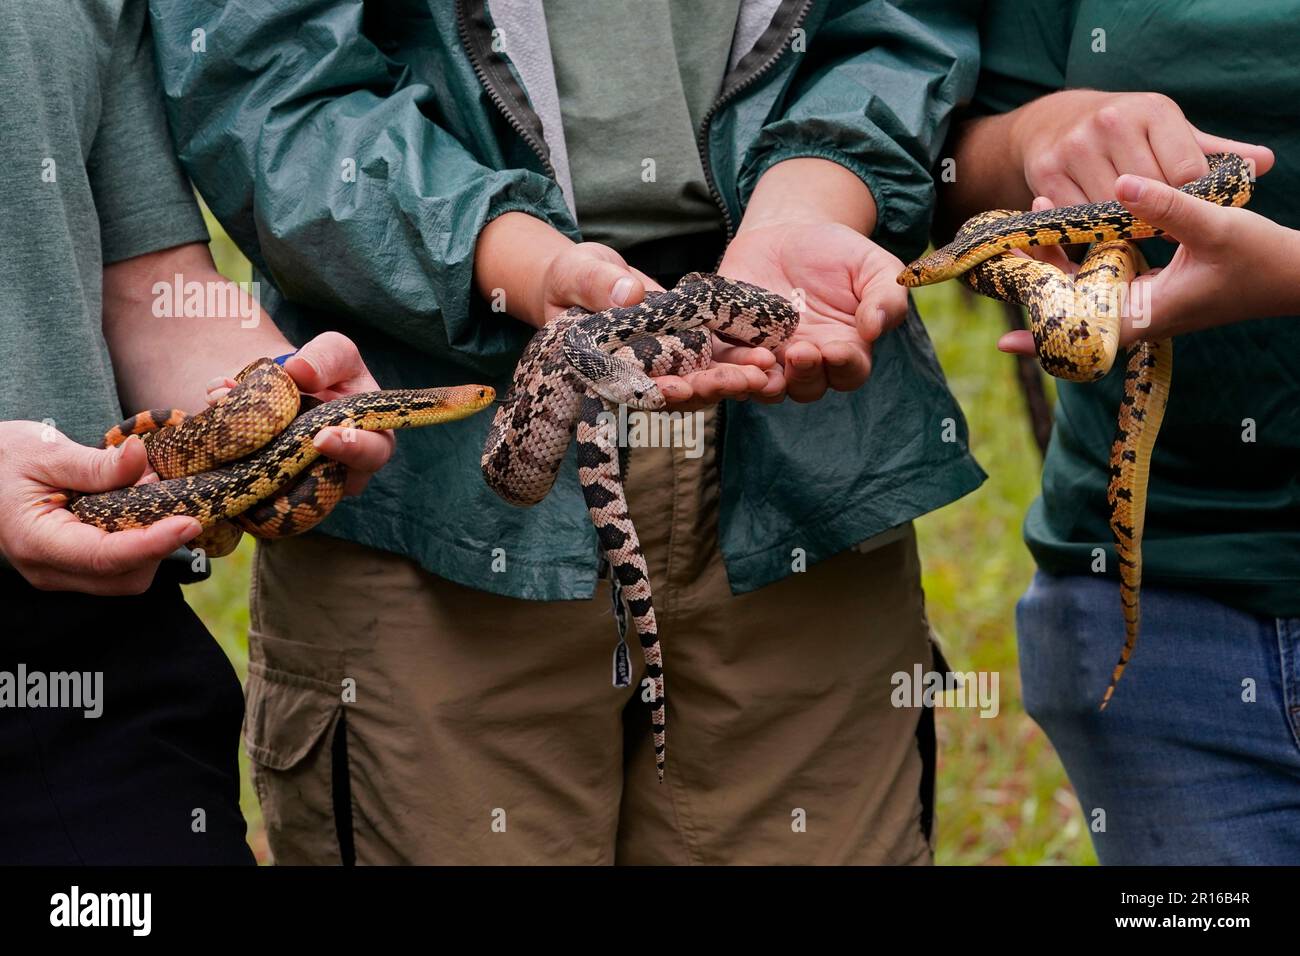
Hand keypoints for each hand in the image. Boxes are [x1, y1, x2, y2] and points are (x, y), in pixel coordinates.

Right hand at [0, 422, 201, 593]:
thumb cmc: (5, 457)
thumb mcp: (44, 451)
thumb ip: (96, 464)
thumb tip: (141, 456)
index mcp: (37, 541)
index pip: (106, 557)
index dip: (154, 543)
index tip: (190, 522)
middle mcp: (49, 570)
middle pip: (126, 576)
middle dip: (156, 541)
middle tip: (160, 489)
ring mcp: (62, 574)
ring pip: (128, 577)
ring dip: (151, 542)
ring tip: (143, 491)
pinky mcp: (74, 569)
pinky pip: (120, 569)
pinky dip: (140, 544)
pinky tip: (136, 507)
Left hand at [207, 332, 394, 496]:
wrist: (278, 390)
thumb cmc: (321, 372)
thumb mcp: (332, 352)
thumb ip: (326, 357)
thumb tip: (300, 371)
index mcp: (370, 441)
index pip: (373, 454)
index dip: (353, 450)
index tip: (322, 437)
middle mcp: (341, 475)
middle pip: (326, 488)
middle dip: (294, 465)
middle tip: (269, 447)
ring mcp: (304, 491)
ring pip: (281, 492)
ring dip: (248, 455)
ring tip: (221, 405)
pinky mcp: (266, 496)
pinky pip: (247, 491)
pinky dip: (223, 456)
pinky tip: (206, 413)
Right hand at [473, 213, 774, 409]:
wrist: (584, 278)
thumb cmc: (569, 278)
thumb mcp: (576, 274)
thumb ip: (596, 284)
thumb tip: (630, 294)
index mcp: (608, 372)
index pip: (634, 389)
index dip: (659, 392)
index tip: (682, 389)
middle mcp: (643, 377)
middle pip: (680, 391)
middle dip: (713, 387)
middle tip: (748, 381)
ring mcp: (667, 365)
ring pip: (704, 378)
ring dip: (736, 376)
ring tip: (767, 368)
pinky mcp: (687, 347)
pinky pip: (716, 356)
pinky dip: (740, 356)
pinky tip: (769, 352)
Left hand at [717, 221, 908, 402]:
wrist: (787, 233)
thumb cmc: (837, 253)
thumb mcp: (871, 266)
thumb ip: (885, 296)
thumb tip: (876, 328)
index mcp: (845, 349)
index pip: (849, 372)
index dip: (844, 366)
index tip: (837, 350)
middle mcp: (807, 362)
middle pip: (807, 386)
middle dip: (804, 374)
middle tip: (799, 352)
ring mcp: (769, 357)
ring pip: (765, 387)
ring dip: (762, 384)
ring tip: (761, 366)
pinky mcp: (733, 345)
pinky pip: (726, 367)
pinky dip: (725, 369)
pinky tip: (727, 360)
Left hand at [998, 185, 1299, 354]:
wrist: (1297, 272)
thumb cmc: (1262, 257)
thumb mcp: (1215, 226)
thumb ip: (1166, 206)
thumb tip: (1119, 184)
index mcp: (1147, 314)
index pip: (1082, 335)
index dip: (1042, 338)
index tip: (1002, 340)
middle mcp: (1138, 314)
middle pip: (1072, 307)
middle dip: (1038, 279)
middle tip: (1010, 242)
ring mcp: (1143, 300)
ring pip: (1085, 288)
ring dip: (1059, 261)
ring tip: (1036, 220)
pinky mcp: (1152, 284)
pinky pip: (1105, 274)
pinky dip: (1085, 255)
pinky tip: (1071, 224)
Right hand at [1010, 90, 1272, 204]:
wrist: (1053, 122)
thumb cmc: (1125, 133)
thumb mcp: (1169, 133)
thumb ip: (1214, 153)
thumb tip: (1264, 163)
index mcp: (1152, 109)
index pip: (1185, 172)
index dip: (1188, 200)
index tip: (1184, 210)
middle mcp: (1111, 122)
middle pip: (1149, 193)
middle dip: (1155, 214)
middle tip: (1155, 224)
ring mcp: (1075, 147)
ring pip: (1112, 209)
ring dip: (1122, 225)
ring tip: (1127, 224)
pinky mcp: (1046, 172)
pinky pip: (1077, 216)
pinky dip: (1089, 226)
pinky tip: (1096, 222)